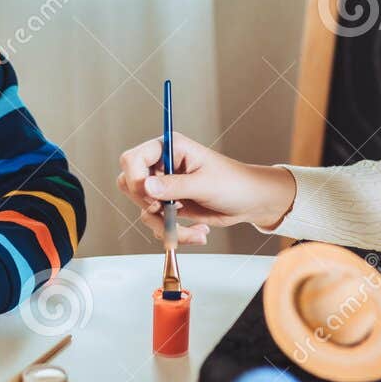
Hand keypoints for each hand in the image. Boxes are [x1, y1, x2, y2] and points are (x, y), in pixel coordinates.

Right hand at [117, 132, 296, 240]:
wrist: (250, 202)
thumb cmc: (234, 183)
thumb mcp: (204, 184)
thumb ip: (174, 186)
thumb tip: (145, 186)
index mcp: (170, 148)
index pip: (134, 159)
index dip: (136, 179)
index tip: (152, 198)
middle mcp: (162, 165)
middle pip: (130, 184)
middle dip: (148, 205)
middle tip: (167, 211)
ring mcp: (164, 187)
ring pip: (142, 209)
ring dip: (164, 226)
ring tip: (191, 232)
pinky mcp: (168, 206)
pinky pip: (156, 222)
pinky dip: (173, 233)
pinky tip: (197, 233)